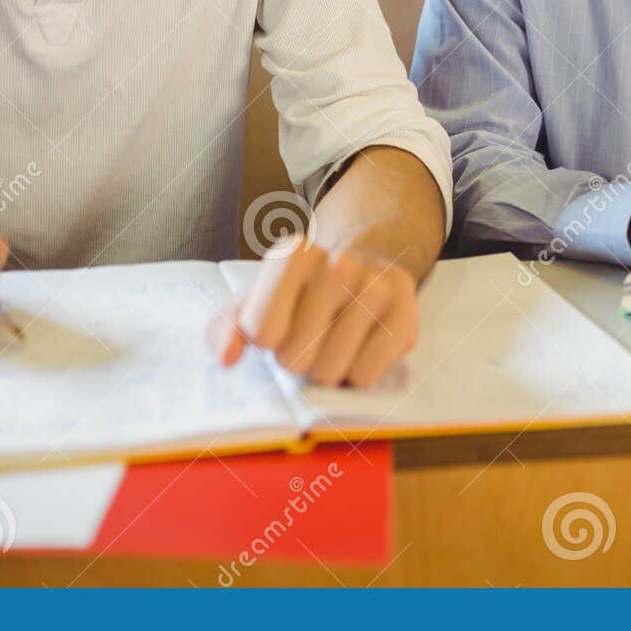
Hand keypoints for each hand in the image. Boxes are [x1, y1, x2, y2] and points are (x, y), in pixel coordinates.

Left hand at [209, 236, 417, 387]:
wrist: (365, 273)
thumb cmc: (299, 298)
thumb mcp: (254, 303)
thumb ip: (224, 330)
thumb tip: (227, 360)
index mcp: (293, 254)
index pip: (261, 331)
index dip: (267, 343)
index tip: (277, 328)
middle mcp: (338, 262)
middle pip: (295, 358)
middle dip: (297, 361)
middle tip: (309, 340)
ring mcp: (377, 286)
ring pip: (330, 370)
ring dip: (326, 371)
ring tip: (333, 345)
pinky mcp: (405, 314)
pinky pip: (365, 375)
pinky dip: (357, 375)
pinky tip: (360, 348)